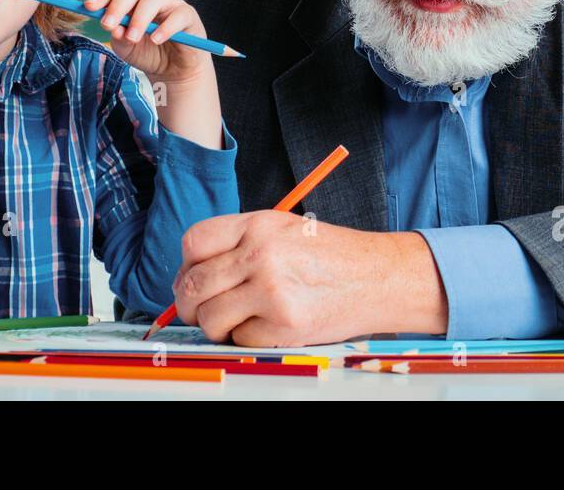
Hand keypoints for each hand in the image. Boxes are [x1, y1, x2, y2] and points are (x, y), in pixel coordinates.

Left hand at [83, 0, 210, 85]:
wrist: (174, 72)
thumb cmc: (149, 54)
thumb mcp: (127, 48)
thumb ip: (118, 37)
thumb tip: (110, 26)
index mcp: (134, 0)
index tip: (88, 8)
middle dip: (118, 5)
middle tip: (107, 24)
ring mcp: (172, 3)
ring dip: (140, 18)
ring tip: (132, 38)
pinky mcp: (189, 16)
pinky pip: (178, 15)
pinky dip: (166, 27)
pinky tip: (156, 39)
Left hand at [172, 211, 448, 345]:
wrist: (378, 277)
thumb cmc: (329, 255)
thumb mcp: (282, 229)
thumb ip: (239, 244)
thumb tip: (192, 277)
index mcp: (257, 224)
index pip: (194, 242)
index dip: (186, 265)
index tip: (192, 277)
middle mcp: (261, 254)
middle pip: (194, 284)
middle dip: (189, 304)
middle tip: (202, 310)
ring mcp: (272, 290)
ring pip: (210, 318)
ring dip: (217, 326)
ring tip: (239, 319)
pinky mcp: (284, 324)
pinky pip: (240, 339)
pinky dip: (248, 338)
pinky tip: (269, 325)